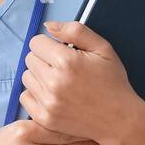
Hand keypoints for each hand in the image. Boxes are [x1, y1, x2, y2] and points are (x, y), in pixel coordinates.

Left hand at [19, 20, 140, 144]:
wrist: (119, 119)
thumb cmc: (112, 82)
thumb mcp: (102, 48)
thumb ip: (75, 31)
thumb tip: (48, 26)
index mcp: (67, 61)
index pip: (35, 42)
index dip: (49, 45)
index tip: (61, 52)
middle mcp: (54, 82)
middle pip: (29, 59)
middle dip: (43, 59)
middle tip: (62, 68)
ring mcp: (48, 102)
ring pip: (26, 77)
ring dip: (38, 76)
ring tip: (59, 81)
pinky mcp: (44, 118)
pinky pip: (25, 98)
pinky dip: (35, 95)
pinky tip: (53, 95)